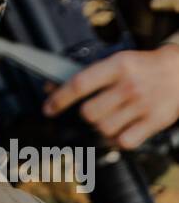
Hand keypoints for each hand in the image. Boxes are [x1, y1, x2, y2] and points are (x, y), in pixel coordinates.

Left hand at [42, 44, 178, 149]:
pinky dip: (118, 139)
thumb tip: (51, 86)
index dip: (59, 99)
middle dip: (85, 115)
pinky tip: (121, 129)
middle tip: (92, 110)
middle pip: (90, 113)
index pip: (80, 84)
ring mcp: (143, 105)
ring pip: (104, 129)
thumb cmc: (141, 67)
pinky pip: (124, 141)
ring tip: (110, 118)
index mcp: (117, 65)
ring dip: (101, 127)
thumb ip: (88, 75)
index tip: (48, 109)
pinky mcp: (154, 122)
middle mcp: (129, 86)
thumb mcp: (116, 61)